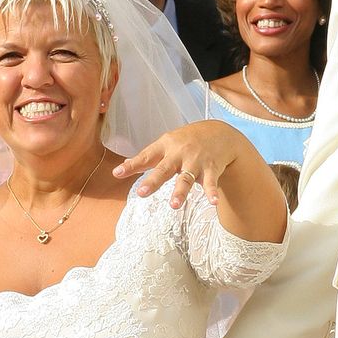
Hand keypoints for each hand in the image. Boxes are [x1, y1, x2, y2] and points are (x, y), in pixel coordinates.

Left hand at [114, 121, 241, 209]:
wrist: (220, 132)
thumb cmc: (187, 140)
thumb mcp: (166, 144)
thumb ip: (146, 158)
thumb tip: (121, 168)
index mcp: (165, 146)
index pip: (146, 157)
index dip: (131, 165)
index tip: (117, 173)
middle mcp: (179, 153)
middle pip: (164, 169)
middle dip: (153, 181)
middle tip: (141, 193)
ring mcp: (196, 161)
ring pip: (186, 178)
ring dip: (180, 192)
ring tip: (173, 205)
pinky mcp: (211, 168)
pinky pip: (211, 182)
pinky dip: (212, 192)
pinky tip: (213, 202)